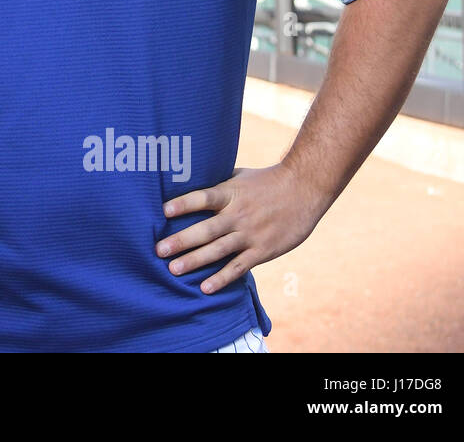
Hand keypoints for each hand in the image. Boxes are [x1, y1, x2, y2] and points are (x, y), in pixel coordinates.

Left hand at [155, 163, 328, 293]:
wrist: (305, 188)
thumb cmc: (266, 180)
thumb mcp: (238, 175)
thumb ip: (216, 182)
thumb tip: (188, 177)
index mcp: (230, 193)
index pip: (203, 198)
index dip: (184, 204)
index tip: (163, 210)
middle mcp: (238, 215)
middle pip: (206, 229)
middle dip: (181, 241)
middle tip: (158, 250)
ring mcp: (250, 234)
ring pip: (218, 250)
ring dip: (195, 261)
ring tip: (173, 270)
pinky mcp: (263, 250)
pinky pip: (239, 267)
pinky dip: (222, 278)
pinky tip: (205, 288)